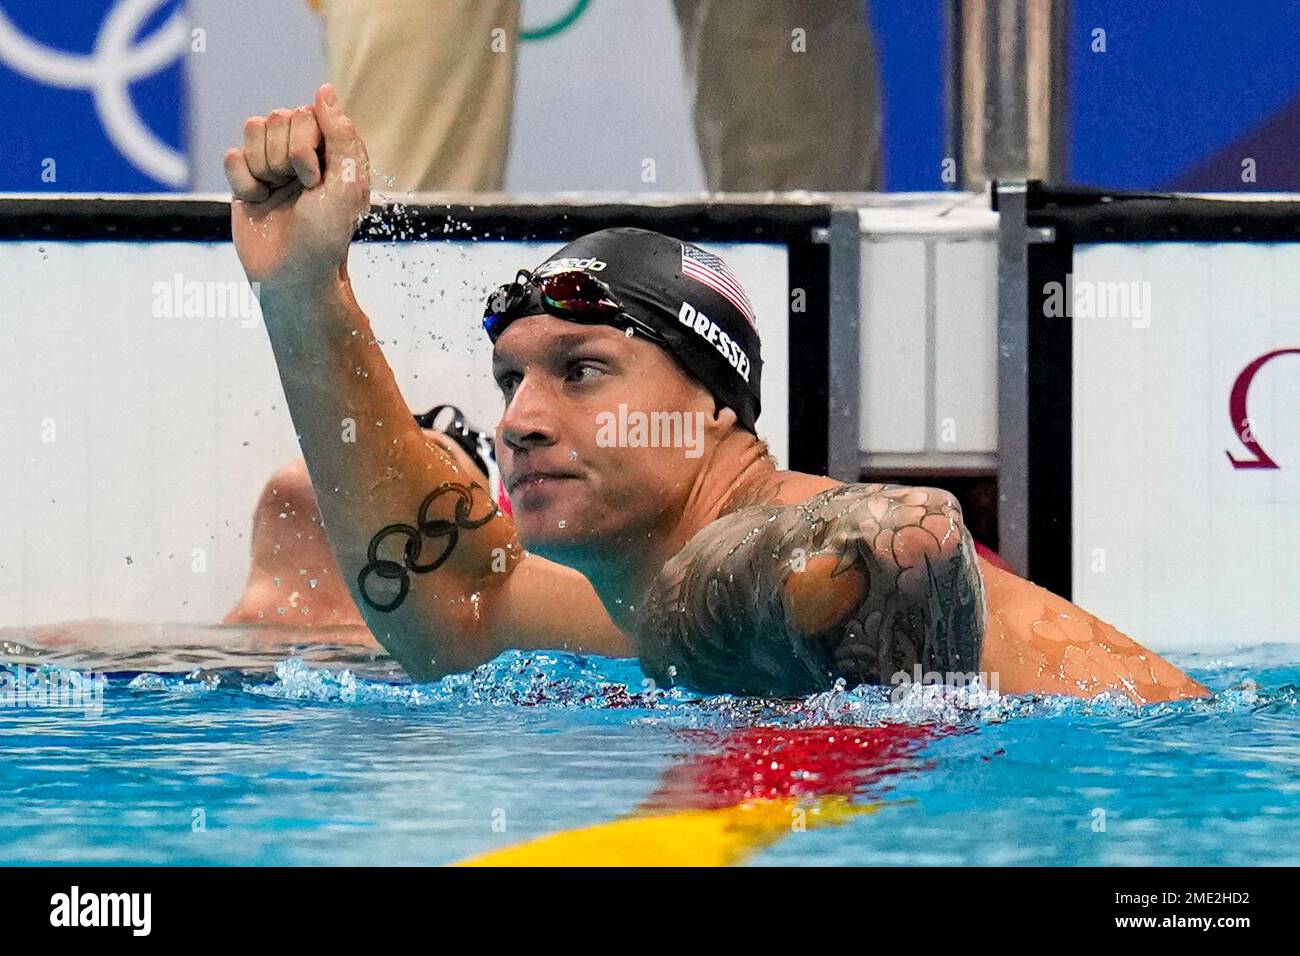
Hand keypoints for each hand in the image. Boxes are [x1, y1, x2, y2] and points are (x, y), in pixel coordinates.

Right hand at [223, 83, 369, 287]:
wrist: (291, 274)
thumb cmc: (326, 234)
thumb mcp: (346, 183)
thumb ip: (340, 134)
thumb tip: (325, 90)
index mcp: (331, 149)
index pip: (307, 113)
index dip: (305, 147)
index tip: (315, 181)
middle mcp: (303, 151)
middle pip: (278, 118)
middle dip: (284, 159)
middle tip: (298, 192)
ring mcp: (272, 163)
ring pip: (252, 129)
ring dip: (263, 168)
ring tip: (277, 196)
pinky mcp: (245, 179)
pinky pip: (232, 156)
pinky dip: (243, 182)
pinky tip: (257, 202)